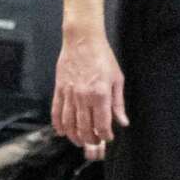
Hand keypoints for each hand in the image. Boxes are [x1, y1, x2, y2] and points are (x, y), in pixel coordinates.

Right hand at [52, 27, 127, 147]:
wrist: (83, 39)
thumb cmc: (103, 56)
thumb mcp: (117, 78)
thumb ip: (118, 103)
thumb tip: (123, 122)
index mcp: (100, 94)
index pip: (102, 125)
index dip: (106, 135)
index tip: (108, 137)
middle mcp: (83, 97)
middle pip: (84, 129)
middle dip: (91, 140)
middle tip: (95, 141)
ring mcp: (69, 94)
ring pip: (69, 124)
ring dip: (74, 137)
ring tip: (80, 141)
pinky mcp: (59, 89)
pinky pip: (56, 112)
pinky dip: (58, 125)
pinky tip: (62, 132)